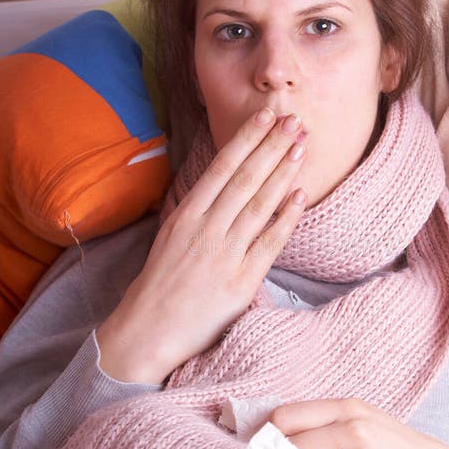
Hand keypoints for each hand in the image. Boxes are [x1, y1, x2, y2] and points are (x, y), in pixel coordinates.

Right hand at [97, 108, 306, 383]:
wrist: (147, 333)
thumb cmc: (160, 286)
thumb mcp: (171, 238)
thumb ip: (197, 212)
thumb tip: (223, 185)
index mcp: (186, 215)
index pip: (222, 167)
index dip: (247, 139)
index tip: (266, 116)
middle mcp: (205, 229)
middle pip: (245, 178)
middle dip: (272, 145)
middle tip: (295, 120)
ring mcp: (224, 254)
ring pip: (259, 204)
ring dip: (283, 172)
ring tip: (301, 146)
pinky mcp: (241, 281)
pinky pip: (270, 243)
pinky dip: (286, 218)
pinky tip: (300, 195)